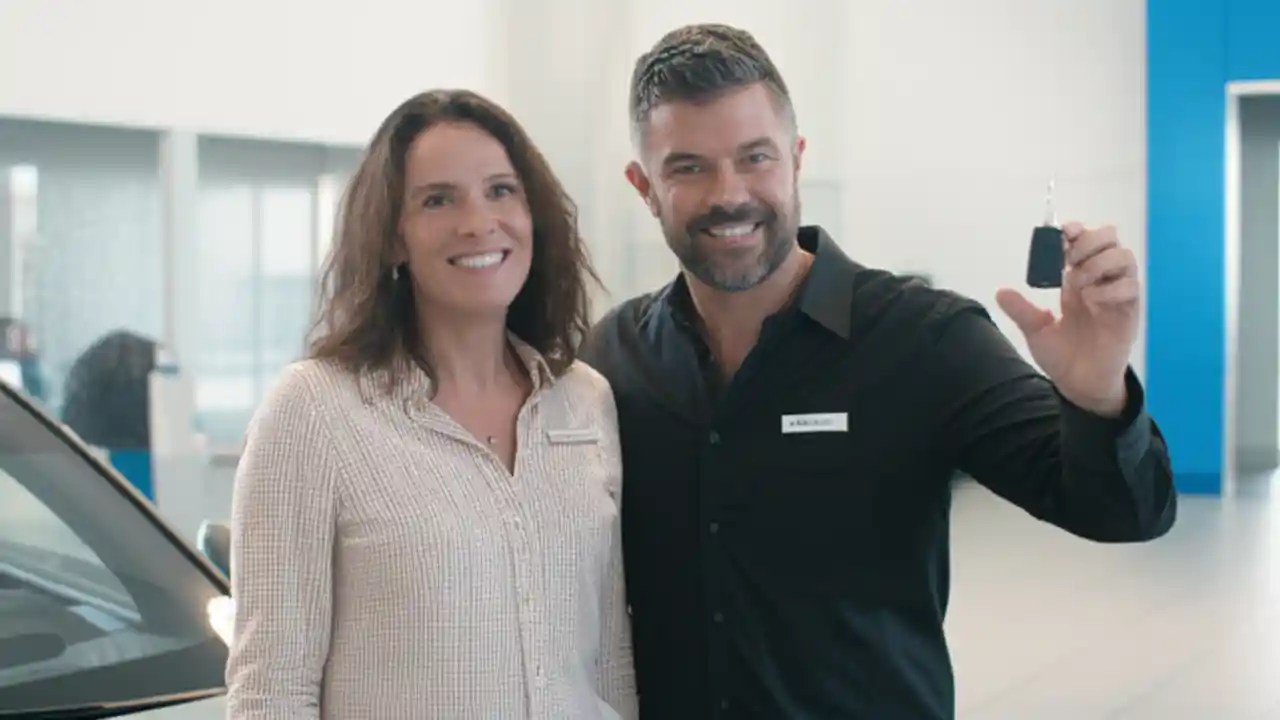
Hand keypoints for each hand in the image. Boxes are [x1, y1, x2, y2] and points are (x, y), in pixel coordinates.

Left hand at [995, 222, 1138, 416]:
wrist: (1080, 385)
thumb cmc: (1062, 356)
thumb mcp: (1036, 331)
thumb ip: (1022, 310)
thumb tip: (1001, 291)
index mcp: (1076, 279)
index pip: (1083, 239)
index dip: (1074, 230)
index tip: (1059, 233)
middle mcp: (1099, 280)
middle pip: (1109, 238)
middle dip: (1089, 241)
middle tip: (1069, 259)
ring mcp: (1117, 294)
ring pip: (1124, 256)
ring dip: (1100, 263)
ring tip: (1079, 284)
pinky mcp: (1130, 311)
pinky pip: (1130, 286)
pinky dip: (1110, 288)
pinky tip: (1092, 301)